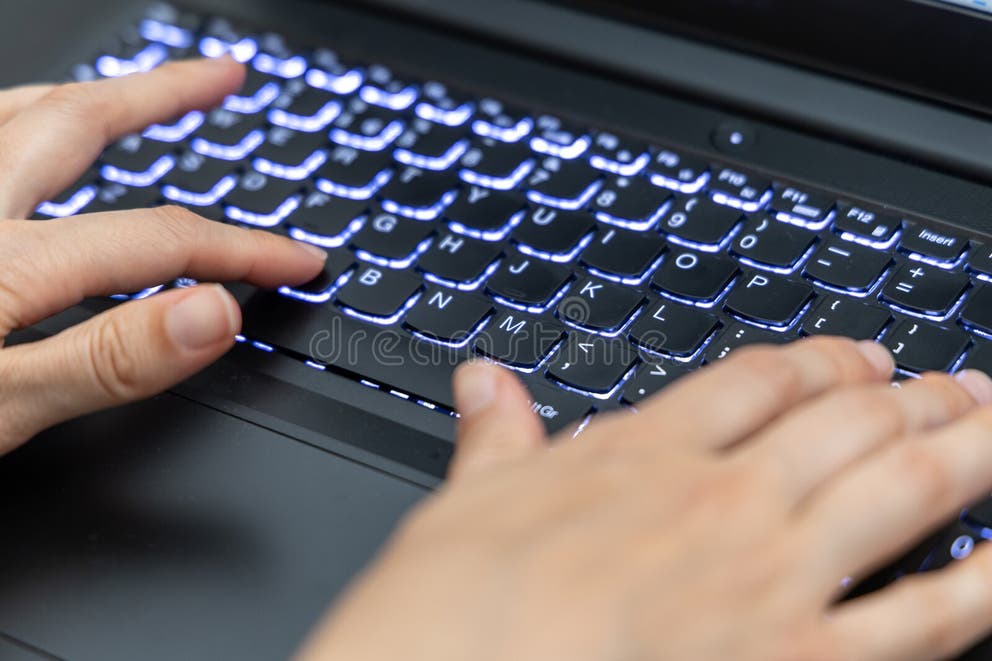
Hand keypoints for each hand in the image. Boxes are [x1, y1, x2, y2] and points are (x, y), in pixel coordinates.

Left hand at [0, 58, 326, 454]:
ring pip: (20, 118)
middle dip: (165, 97)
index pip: (159, 240)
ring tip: (140, 92)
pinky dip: (24, 126)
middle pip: (83, 127)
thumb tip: (214, 315)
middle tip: (224, 78)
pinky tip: (34, 144)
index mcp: (6, 263)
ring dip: (91, 98)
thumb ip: (107, 361)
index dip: (243, 250)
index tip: (300, 262)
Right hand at [300, 338, 991, 660]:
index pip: (757, 382)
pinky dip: (983, 582)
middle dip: (909, 397)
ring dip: (961, 450)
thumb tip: (484, 384)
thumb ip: (496, 440)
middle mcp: (719, 503)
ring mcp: (770, 580)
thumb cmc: (455, 613)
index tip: (853, 359)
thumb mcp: (463, 506)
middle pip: (844, 423)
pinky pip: (925, 618)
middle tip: (952, 383)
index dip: (819, 362)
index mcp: (643, 457)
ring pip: (898, 490)